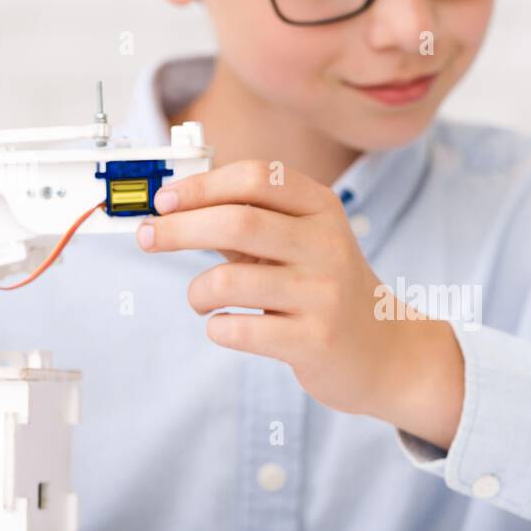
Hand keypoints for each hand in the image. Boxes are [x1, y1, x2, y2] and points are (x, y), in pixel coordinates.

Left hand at [136, 161, 463, 448]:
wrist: (383, 352)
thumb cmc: (323, 289)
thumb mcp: (299, 243)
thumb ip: (245, 221)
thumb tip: (171, 206)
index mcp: (323, 210)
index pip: (256, 178)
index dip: (202, 185)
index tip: (164, 200)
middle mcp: (328, 246)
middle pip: (238, 223)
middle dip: (179, 228)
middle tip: (147, 237)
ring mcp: (324, 295)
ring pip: (231, 282)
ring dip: (197, 291)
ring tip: (200, 299)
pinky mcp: (315, 341)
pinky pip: (240, 330)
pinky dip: (217, 327)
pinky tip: (225, 327)